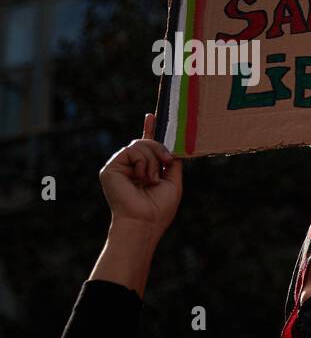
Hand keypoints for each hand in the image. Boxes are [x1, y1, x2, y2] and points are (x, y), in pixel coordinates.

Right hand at [99, 112, 182, 237]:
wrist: (145, 221)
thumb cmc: (160, 208)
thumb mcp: (172, 180)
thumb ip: (171, 162)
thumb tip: (174, 146)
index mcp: (144, 170)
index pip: (146, 146)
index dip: (149, 130)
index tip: (152, 116)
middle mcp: (130, 167)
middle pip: (146, 143)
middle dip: (160, 149)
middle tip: (166, 163)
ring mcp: (119, 167)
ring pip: (139, 144)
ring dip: (152, 160)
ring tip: (151, 179)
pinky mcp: (111, 168)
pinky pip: (131, 150)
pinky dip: (143, 162)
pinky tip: (142, 177)